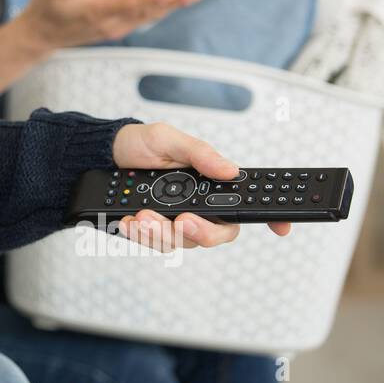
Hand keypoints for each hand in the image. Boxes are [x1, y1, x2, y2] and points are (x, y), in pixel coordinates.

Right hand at [19, 0, 204, 50]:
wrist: (42, 35)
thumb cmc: (46, 8)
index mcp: (95, 13)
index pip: (128, 6)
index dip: (150, 0)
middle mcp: (112, 23)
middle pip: (149, 12)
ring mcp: (118, 26)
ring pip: (153, 14)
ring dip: (177, 0)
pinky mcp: (121, 23)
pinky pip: (147, 13)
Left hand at [110, 121, 292, 250]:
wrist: (102, 154)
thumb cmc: (140, 145)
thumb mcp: (168, 139)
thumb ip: (200, 154)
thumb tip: (230, 170)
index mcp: (210, 184)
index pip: (244, 205)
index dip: (269, 219)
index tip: (281, 228)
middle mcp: (197, 207)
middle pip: (217, 234)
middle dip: (201, 232)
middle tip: (182, 220)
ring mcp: (174, 222)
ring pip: (182, 242)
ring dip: (161, 232)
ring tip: (141, 216)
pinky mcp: (152, 231)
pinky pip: (153, 243)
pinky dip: (140, 234)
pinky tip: (128, 221)